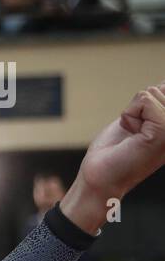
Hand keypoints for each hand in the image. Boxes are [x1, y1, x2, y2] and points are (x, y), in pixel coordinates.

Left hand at [63, 83, 164, 231]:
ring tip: (134, 134)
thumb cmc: (116, 150)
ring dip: (133, 112)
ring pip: (152, 92)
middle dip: (140, 106)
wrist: (101, 176)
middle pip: (161, 88)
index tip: (140, 128)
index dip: (147, 103)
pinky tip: (132, 134)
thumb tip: (163, 85)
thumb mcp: (140, 119)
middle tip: (135, 132)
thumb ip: (157, 102)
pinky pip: (145, 100)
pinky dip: (130, 115)